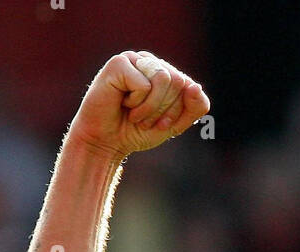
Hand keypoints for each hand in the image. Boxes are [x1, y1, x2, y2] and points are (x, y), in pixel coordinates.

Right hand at [69, 51, 209, 160]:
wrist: (104, 143)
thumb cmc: (135, 132)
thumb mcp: (173, 124)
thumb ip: (193, 108)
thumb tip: (195, 86)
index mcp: (164, 72)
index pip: (188, 86)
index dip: (177, 112)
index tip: (160, 125)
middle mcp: (150, 62)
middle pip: (178, 81)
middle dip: (163, 109)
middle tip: (143, 120)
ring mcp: (134, 59)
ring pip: (164, 79)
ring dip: (150, 108)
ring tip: (134, 114)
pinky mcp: (119, 63)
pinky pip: (144, 85)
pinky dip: (136, 104)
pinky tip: (122, 104)